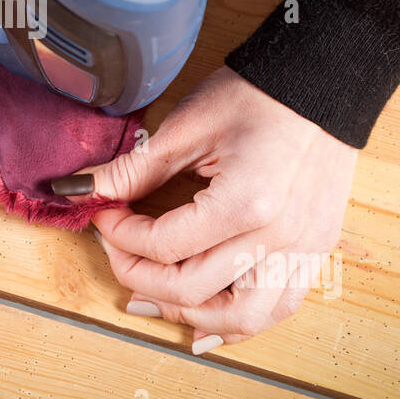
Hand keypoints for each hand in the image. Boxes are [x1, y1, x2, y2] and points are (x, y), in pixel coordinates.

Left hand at [59, 66, 357, 351]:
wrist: (320, 77)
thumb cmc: (257, 94)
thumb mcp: (186, 128)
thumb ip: (131, 170)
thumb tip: (79, 190)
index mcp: (245, 203)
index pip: (163, 245)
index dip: (120, 235)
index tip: (104, 215)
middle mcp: (278, 237)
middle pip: (192, 289)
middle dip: (139, 276)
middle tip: (117, 252)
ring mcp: (303, 247)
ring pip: (242, 318)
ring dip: (190, 314)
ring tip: (153, 298)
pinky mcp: (316, 247)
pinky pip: (279, 306)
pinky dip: (240, 321)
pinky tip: (207, 318)